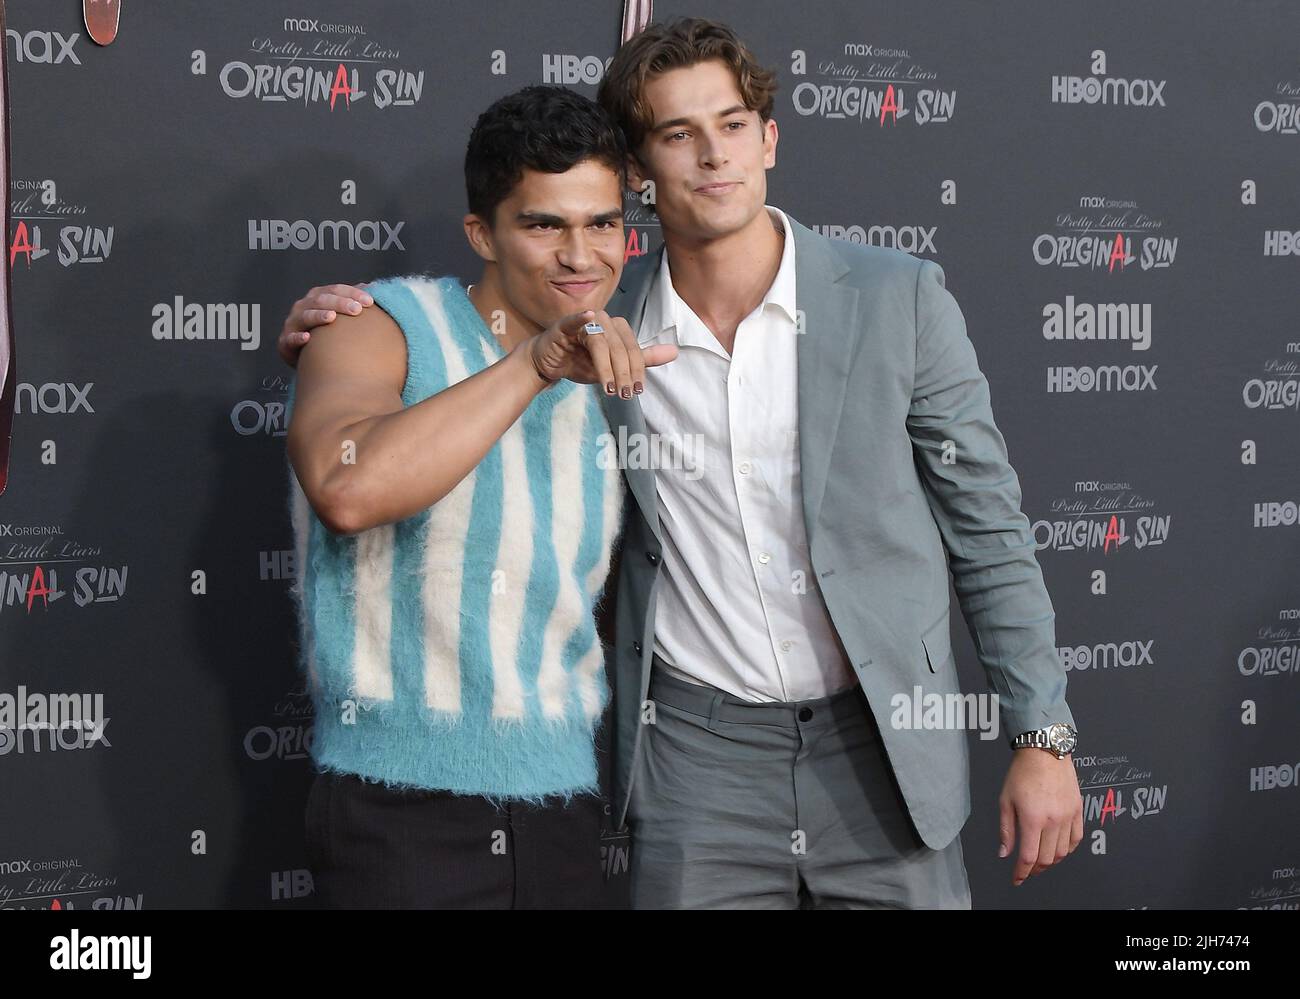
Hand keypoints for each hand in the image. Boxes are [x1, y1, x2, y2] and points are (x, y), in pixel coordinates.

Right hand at [277, 283, 373, 367]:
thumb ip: (353, 301)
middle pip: (321, 300)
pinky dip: (298, 338)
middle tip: (357, 309)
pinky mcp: (285, 342)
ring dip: (318, 315)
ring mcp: (293, 323)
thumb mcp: (338, 315)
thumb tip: (373, 287)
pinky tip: (308, 338)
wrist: (303, 355)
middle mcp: (303, 306)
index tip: (370, 301)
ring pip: (305, 316)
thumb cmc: (326, 333)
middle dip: (339, 303)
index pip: (335, 290)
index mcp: (317, 297)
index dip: (352, 293)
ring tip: (332, 317)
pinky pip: (290, 339)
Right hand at [527, 309, 676, 396]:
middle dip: (623, 374)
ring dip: (605, 367)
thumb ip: (643, 359)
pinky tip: (589, 316)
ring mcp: (584, 322)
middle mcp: (604, 321)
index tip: (636, 391)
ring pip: (600, 343)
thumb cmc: (581, 363)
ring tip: (608, 388)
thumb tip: (674, 352)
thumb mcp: (615, 367)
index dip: (637, 371)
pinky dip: (582, 317)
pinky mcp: (564, 325)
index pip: (633, 350)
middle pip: (619, 348)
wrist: (548, 364)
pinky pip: (575, 320)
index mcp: (618, 329)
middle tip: (624, 394)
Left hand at [998, 748, 1082, 885]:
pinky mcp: (1078, 811)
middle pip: (1047, 858)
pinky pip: (1076, 839)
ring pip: (1063, 852)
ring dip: (1051, 861)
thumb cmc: (1022, 772)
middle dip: (1035, 870)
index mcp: (1032, 818)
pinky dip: (1068, 849)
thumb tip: (1005, 852)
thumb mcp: (1005, 800)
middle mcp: (1053, 820)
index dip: (1022, 872)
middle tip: (1027, 871)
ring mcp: (1068, 816)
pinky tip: (1058, 849)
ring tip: (1041, 861)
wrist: (1045, 751)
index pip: (1029, 857)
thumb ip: (1006, 829)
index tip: (1017, 879)